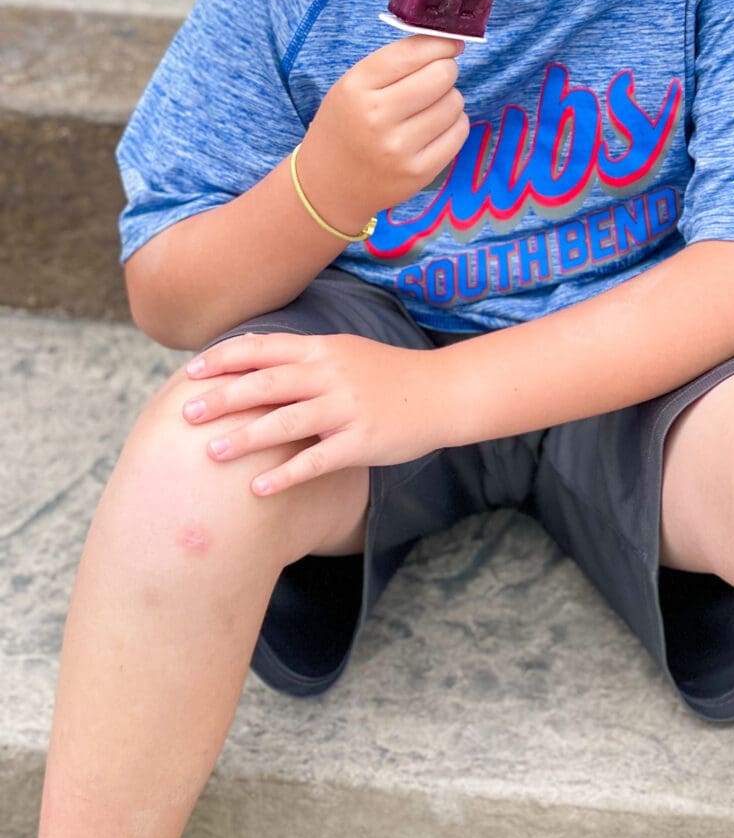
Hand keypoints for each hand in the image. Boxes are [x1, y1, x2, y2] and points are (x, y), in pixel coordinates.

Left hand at [181, 332, 455, 494]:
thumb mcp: (344, 351)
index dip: (224, 359)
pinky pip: (316, 460)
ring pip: (286, 422)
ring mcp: (347, 408)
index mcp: (323, 349)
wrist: (442, 391)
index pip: (263, 349)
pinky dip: (285, 475)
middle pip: (266, 384)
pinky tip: (258, 488)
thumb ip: (302, 355)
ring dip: (245, 438)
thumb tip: (252, 353)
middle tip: (187, 413)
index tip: (192, 372)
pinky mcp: (361, 441)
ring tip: (211, 453)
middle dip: (223, 398)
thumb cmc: (388, 374)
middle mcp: (331, 374)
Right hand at [297, 35, 469, 233]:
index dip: (440, 44)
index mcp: (357, 88)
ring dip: (449, 99)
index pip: (412, 53)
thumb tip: (449, 44)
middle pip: (442, 75)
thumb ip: (394, 63)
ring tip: (428, 108)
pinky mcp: (419, 172)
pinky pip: (459, 132)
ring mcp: (399, 148)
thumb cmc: (345, 126)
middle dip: (445, 71)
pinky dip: (454, 124)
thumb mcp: (352, 86)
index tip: (452, 45)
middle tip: (435, 79)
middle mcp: (377, 117)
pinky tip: (435, 128)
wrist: (328, 184)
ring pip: (455, 103)